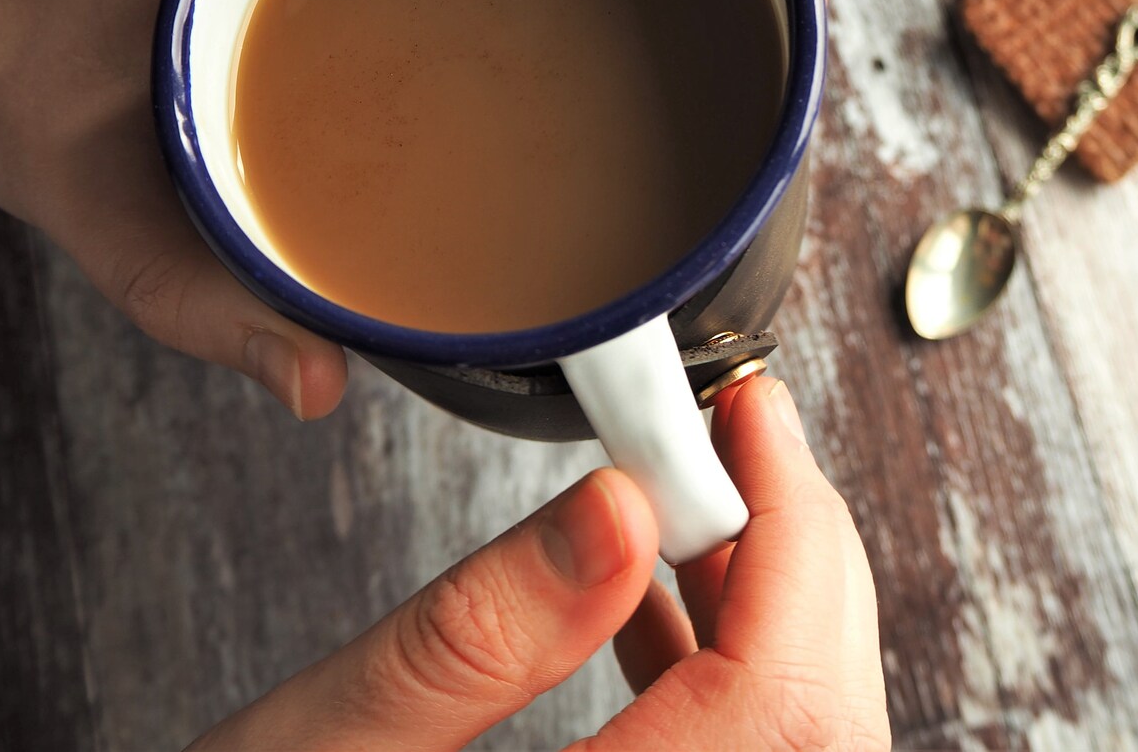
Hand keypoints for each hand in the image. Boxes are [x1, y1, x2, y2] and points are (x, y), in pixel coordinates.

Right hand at [187, 375, 889, 750]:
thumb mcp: (320, 750)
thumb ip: (476, 636)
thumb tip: (619, 510)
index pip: (781, 699)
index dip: (793, 535)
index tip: (755, 419)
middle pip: (817, 719)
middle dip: (797, 558)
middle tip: (740, 441)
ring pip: (790, 734)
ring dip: (763, 603)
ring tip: (699, 494)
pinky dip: (718, 663)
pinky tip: (654, 597)